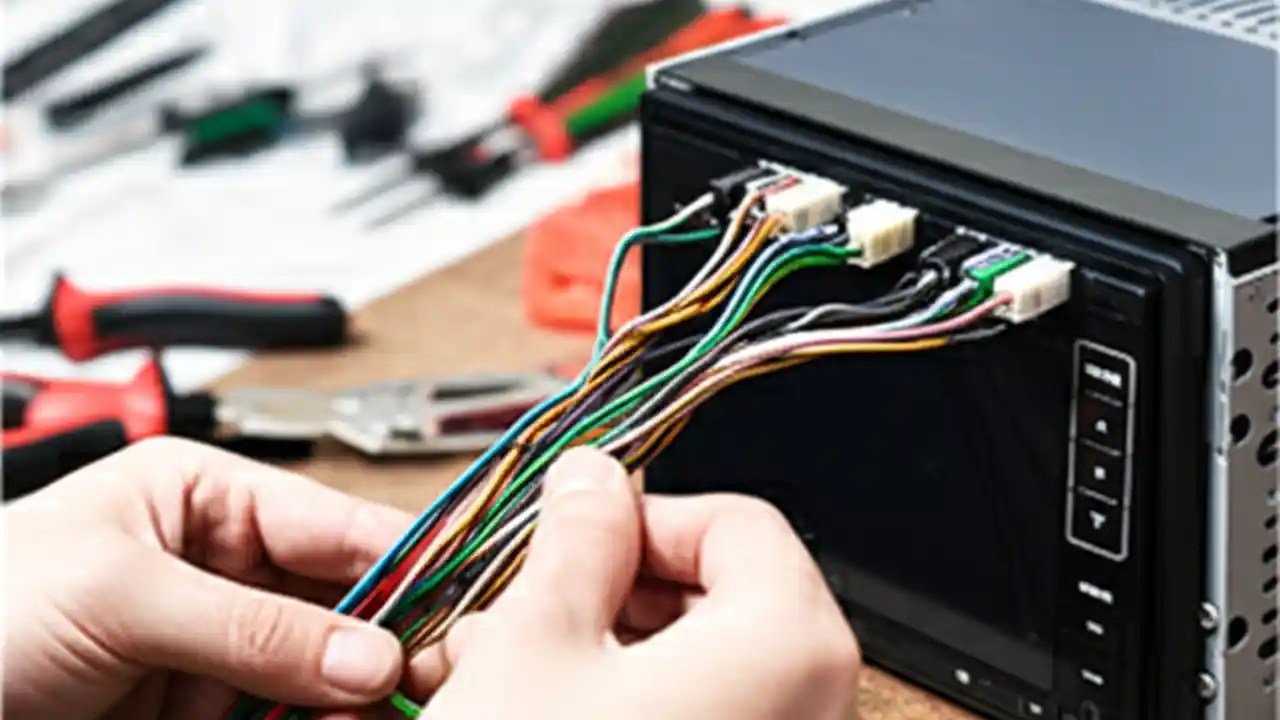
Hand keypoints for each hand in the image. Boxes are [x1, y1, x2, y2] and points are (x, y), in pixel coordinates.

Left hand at [3, 437, 414, 719]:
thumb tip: (367, 652)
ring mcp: (217, 646)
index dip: (401, 559)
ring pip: (324, 668)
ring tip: (396, 712)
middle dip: (389, 637)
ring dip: (360, 694)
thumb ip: (251, 627)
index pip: (330, 522)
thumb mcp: (119, 597)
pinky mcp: (204, 712)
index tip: (459, 599)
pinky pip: (287, 719)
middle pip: (342, 600)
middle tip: (437, 674)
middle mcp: (223, 568)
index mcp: (203, 499)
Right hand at [410, 448, 860, 719]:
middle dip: (610, 586)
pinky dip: (624, 702)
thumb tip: (591, 479)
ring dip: (603, 649)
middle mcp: (814, 702)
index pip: (736, 519)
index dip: (640, 512)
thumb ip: (575, 538)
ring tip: (511, 665)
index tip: (575, 528)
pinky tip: (542, 709)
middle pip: (720, 592)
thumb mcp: (539, 644)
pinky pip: (697, 715)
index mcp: (792, 644)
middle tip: (533, 602)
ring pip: (699, 663)